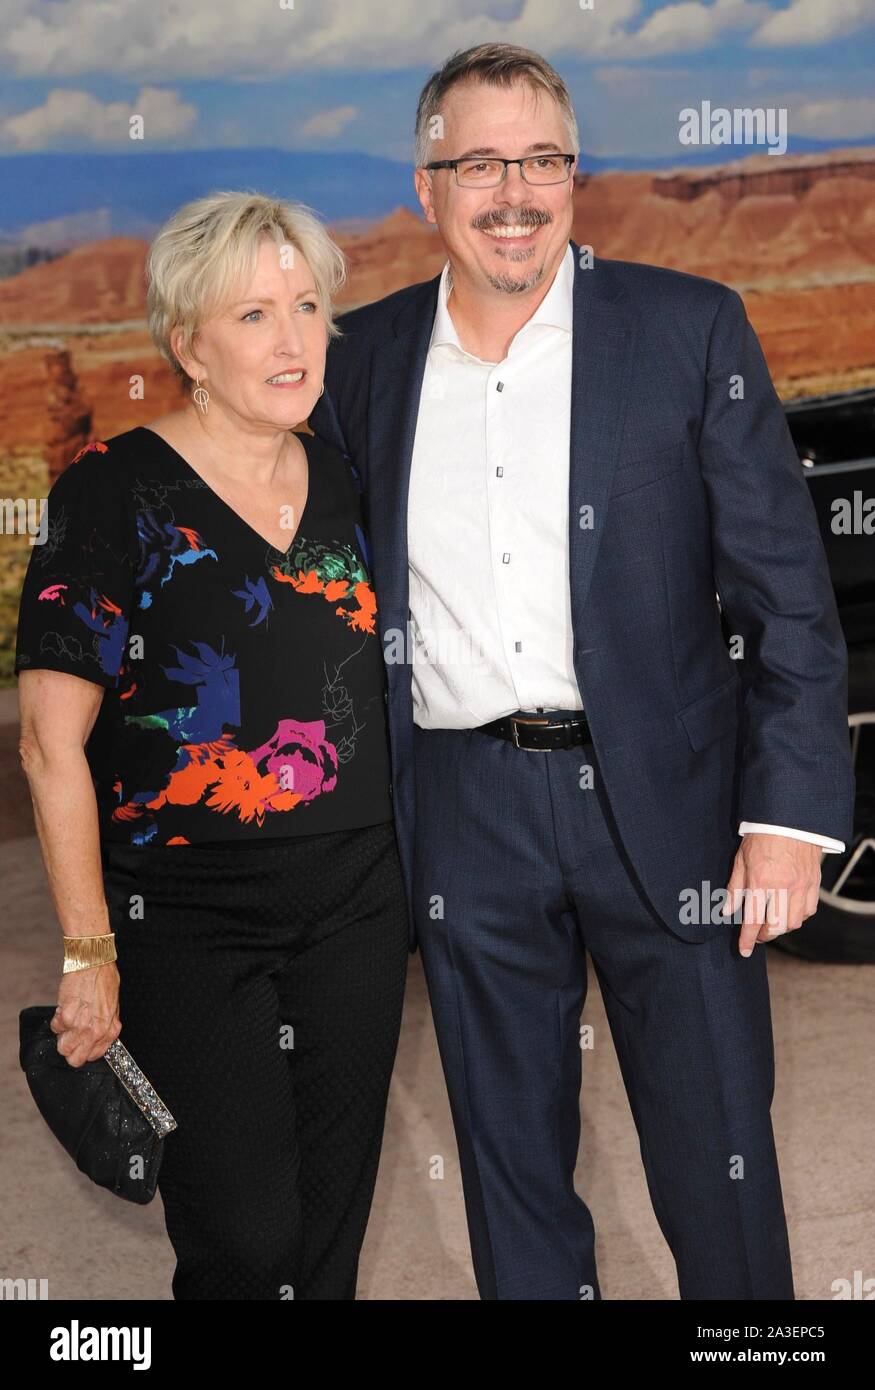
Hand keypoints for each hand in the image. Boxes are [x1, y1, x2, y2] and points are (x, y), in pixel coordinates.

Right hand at [51, 962, 121, 1066]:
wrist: (94, 963)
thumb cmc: (105, 980)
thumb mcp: (114, 1007)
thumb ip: (106, 1025)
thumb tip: (98, 1037)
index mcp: (109, 1030)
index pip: (93, 1056)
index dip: (84, 1051)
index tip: (81, 1043)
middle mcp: (95, 1031)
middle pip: (74, 1059)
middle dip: (70, 1048)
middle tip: (71, 1035)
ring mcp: (80, 1025)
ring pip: (62, 1046)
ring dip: (62, 1035)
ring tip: (69, 1019)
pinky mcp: (66, 1016)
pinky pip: (55, 1027)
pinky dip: (57, 1019)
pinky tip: (65, 1007)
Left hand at [723, 833, 821, 956]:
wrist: (789, 820)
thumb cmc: (762, 838)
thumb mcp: (740, 861)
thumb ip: (734, 888)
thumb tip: (727, 911)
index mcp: (760, 881)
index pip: (752, 920)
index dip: (747, 939)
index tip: (744, 950)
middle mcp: (783, 887)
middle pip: (776, 927)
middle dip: (765, 936)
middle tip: (757, 934)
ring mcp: (801, 886)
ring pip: (794, 922)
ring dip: (781, 927)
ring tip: (771, 922)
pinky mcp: (814, 884)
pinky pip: (808, 911)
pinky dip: (798, 916)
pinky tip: (789, 911)